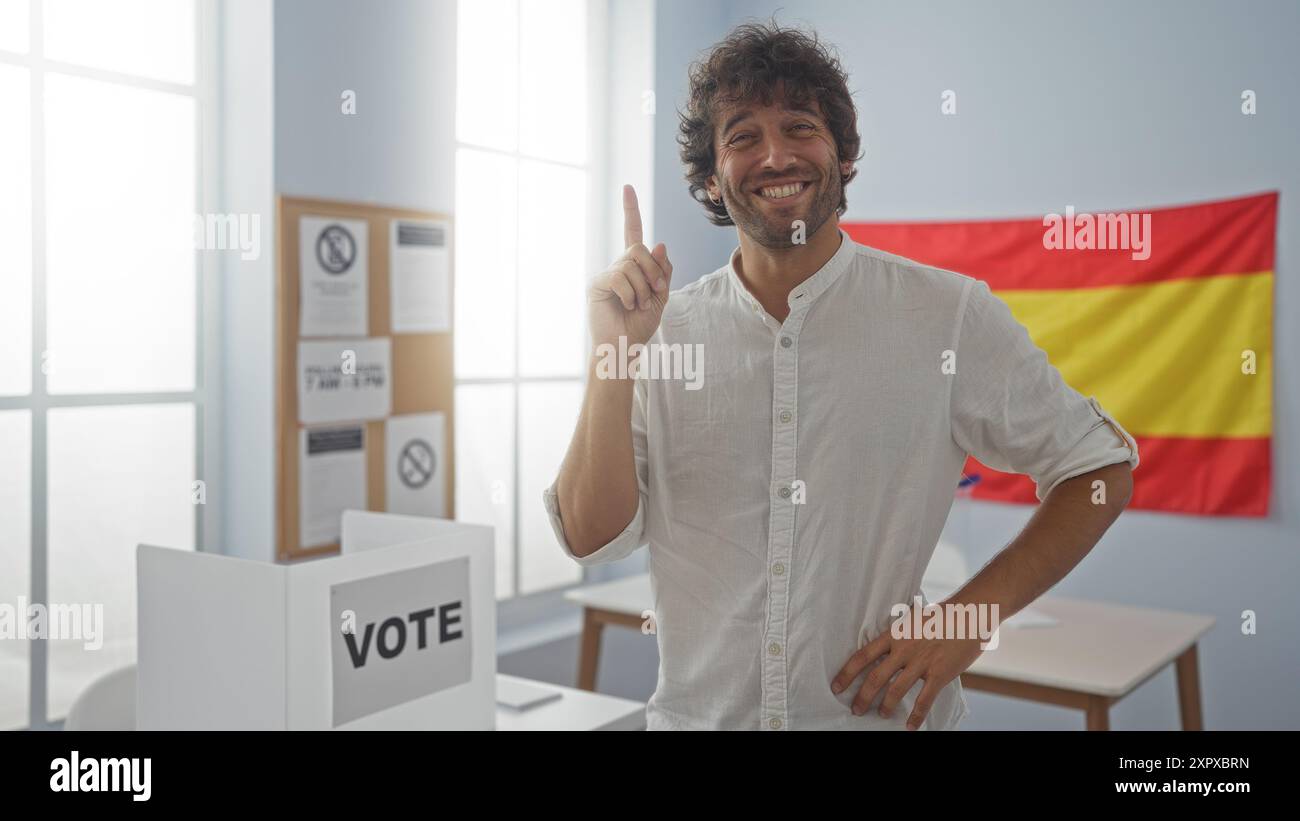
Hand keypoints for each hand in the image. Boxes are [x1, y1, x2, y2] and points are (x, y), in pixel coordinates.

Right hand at [588, 185, 672, 347]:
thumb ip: (662, 270)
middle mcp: (618, 266)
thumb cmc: (639, 325)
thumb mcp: (660, 296)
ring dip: (643, 288)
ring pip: (631, 264)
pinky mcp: (597, 284)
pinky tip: (626, 306)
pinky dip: (629, 294)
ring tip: (637, 305)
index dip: (630, 210)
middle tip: (656, 292)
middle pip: (639, 249)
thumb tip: (659, 242)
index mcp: (633, 267)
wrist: (624, 346)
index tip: (627, 188)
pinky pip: (619, 277)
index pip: (632, 233)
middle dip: (653, 271)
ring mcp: (606, 274)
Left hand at [830, 602, 988, 729]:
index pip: (863, 656)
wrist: (968, 615)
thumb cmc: (940, 616)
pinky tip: (910, 726)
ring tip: (881, 715)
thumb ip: (898, 636)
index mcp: (894, 635)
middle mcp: (903, 649)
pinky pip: (924, 700)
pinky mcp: (939, 674)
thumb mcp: (912, 621)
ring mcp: (921, 662)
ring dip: (885, 706)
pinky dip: (916, 716)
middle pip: (875, 677)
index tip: (835, 687)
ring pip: (896, 691)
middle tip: (855, 710)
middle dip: (862, 697)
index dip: (846, 673)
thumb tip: (884, 649)